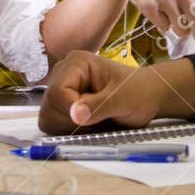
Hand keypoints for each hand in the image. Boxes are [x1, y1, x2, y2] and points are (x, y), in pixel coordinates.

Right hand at [39, 50, 165, 134]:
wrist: (147, 97)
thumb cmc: (139, 92)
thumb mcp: (123, 99)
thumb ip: (99, 106)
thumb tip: (75, 115)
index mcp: (77, 64)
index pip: (58, 92)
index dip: (70, 111)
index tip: (91, 121)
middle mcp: (64, 74)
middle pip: (49, 106)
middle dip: (70, 121)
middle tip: (95, 122)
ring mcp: (61, 90)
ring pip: (48, 118)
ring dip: (69, 128)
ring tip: (93, 123)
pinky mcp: (62, 105)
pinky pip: (53, 123)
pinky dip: (68, 130)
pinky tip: (88, 125)